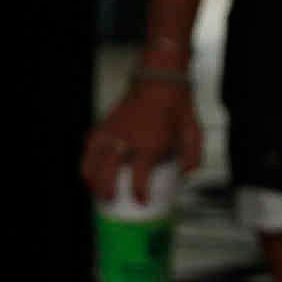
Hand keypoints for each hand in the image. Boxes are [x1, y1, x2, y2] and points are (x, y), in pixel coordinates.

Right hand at [82, 76, 201, 201]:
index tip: (141, 202)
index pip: (139, 177)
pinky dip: (87, 159)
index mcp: (150, 145)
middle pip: (107, 173)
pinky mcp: (104, 124)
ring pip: (92, 161)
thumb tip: (186, 176)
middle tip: (110, 201)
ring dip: (91, 178)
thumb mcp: (194, 133)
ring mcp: (112, 132)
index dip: (139, 193)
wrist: (160, 80)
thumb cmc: (178, 108)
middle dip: (106, 191)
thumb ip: (193, 157)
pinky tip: (90, 168)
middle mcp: (127, 141)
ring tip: (94, 190)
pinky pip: (89, 146)